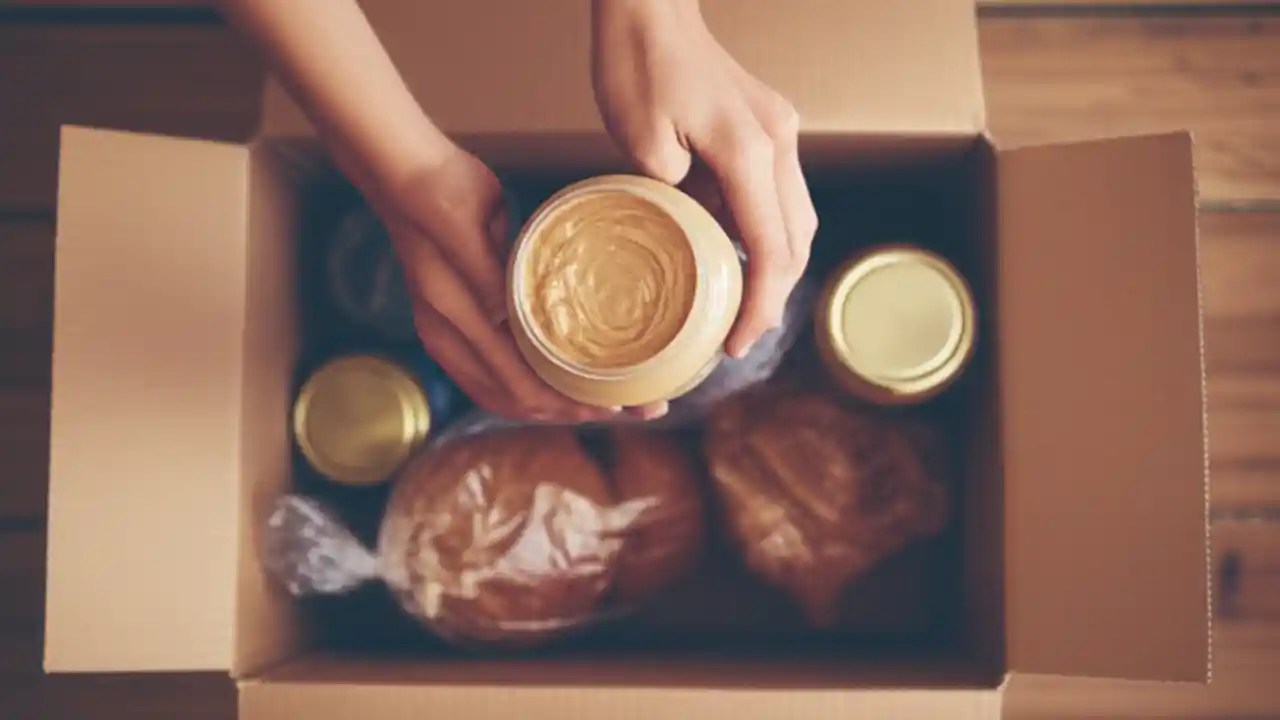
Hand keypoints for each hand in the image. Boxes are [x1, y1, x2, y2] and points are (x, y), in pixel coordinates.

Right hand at [365, 144, 617, 422]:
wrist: (402, 169)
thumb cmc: (441, 186)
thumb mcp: (467, 226)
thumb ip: (488, 275)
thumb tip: (512, 320)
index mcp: (451, 318)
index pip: (518, 385)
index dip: (570, 402)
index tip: (618, 403)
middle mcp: (446, 338)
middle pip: (517, 401)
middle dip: (576, 410)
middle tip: (636, 408)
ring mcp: (448, 336)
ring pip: (507, 395)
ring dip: (558, 404)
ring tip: (610, 403)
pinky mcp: (456, 325)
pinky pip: (497, 376)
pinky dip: (534, 387)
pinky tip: (566, 384)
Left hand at [592, 0, 817, 358]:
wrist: (652, 9)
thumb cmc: (638, 65)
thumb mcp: (641, 141)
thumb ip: (674, 196)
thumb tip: (693, 234)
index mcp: (750, 151)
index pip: (771, 251)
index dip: (760, 307)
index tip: (734, 344)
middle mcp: (780, 143)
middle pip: (798, 241)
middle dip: (774, 297)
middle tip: (737, 339)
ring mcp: (782, 133)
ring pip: (797, 220)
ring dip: (774, 267)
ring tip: (736, 307)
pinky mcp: (772, 128)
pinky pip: (779, 195)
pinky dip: (764, 233)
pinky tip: (731, 254)